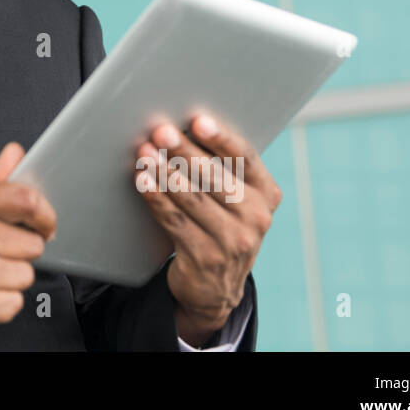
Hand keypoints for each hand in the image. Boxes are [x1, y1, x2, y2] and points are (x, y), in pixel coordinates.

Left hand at [134, 114, 280, 345]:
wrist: (216, 287)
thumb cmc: (220, 225)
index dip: (221, 138)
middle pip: (215, 177)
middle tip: (161, 132)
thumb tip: (183, 127)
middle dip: (184, 151)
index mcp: (266, 195)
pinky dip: (156, 198)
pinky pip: (175, 221)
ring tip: (145, 153)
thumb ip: (223, 170)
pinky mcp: (206, 257)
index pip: (246, 159)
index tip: (198, 121)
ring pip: (193, 198)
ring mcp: (233, 241)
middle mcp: (255, 218)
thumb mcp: (236, 201)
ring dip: (164, 172)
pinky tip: (142, 181)